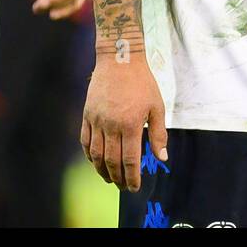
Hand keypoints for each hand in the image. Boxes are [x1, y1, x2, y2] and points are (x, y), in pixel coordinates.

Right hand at [81, 55, 167, 190]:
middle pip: (112, 161)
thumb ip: (159, 134)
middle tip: (123, 187)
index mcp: (130, 125)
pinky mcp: (87, 114)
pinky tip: (95, 161)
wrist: (119, 59)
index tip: (135, 187)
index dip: (132, 177)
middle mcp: (111, 125)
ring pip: (96, 154)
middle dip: (117, 178)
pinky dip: (89, 155)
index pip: (130, 160)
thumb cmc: (142, 82)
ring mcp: (96, 120)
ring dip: (102, 170)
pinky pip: (85, 140)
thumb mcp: (157, 106)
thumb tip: (161, 158)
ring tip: (109, 178)